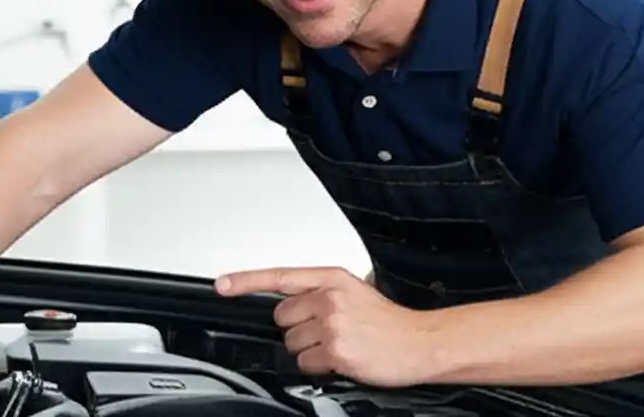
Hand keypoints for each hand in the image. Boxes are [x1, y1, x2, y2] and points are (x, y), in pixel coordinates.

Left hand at [216, 266, 437, 386]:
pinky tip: (342, 359)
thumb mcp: (355, 292)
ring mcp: (331, 324)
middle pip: (281, 317)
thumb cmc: (390, 322)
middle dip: (298, 329)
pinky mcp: (335, 350)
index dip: (246, 281)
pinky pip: (305, 363)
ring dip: (309, 350)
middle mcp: (329, 297)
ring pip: (291, 343)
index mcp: (332, 278)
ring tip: (339, 345)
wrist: (420, 342)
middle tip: (326, 332)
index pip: (280, 276)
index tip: (222, 284)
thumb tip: (296, 301)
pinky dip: (319, 367)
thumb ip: (323, 293)